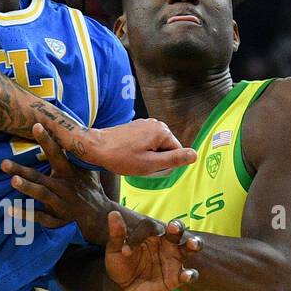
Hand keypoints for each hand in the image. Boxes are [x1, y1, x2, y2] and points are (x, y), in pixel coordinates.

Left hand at [2, 123, 112, 241]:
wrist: (99, 214)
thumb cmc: (89, 186)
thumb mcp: (86, 169)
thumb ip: (75, 154)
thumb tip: (69, 130)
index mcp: (69, 172)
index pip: (56, 153)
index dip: (47, 140)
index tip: (36, 125)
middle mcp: (64, 187)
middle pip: (40, 177)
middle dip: (22, 170)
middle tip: (3, 163)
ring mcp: (60, 203)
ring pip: (42, 194)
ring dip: (27, 188)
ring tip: (13, 181)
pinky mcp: (57, 218)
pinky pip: (41, 217)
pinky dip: (26, 215)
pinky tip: (10, 210)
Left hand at [75, 118, 196, 175]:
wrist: (96, 147)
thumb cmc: (121, 157)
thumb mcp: (150, 164)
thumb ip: (174, 159)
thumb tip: (195, 155)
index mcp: (162, 131)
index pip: (176, 152)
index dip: (164, 164)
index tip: (148, 166)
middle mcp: (156, 123)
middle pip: (166, 148)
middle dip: (156, 159)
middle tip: (139, 164)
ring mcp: (145, 123)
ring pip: (155, 147)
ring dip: (147, 156)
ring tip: (132, 159)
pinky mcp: (136, 127)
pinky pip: (146, 143)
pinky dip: (140, 151)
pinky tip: (128, 154)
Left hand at [105, 210, 200, 290]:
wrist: (122, 289)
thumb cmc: (120, 265)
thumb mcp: (115, 251)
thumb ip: (117, 234)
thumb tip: (113, 214)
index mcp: (151, 234)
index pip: (150, 227)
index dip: (139, 236)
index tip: (126, 251)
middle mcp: (166, 243)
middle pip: (177, 230)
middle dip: (178, 227)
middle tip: (174, 228)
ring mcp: (173, 260)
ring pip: (189, 248)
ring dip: (193, 244)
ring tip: (192, 244)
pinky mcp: (177, 278)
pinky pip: (188, 274)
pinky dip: (190, 274)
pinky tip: (186, 275)